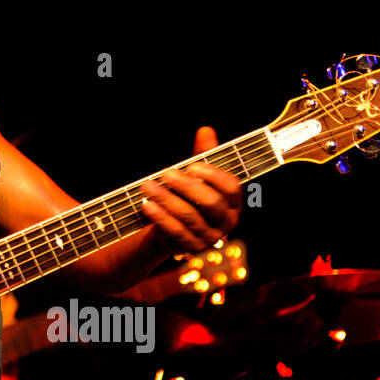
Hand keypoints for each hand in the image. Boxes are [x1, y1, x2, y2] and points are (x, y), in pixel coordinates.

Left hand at [138, 126, 241, 252]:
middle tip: (165, 173)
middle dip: (185, 186)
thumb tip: (206, 130)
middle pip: (210, 203)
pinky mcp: (193, 249)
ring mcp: (211, 238)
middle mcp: (227, 221)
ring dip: (166, 199)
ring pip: (189, 217)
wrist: (172, 230)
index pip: (231, 188)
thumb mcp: (197, 176)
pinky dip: (160, 217)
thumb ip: (203, 155)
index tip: (191, 166)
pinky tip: (146, 205)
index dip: (213, 176)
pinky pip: (176, 232)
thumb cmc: (188, 197)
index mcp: (233, 202)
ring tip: (147, 186)